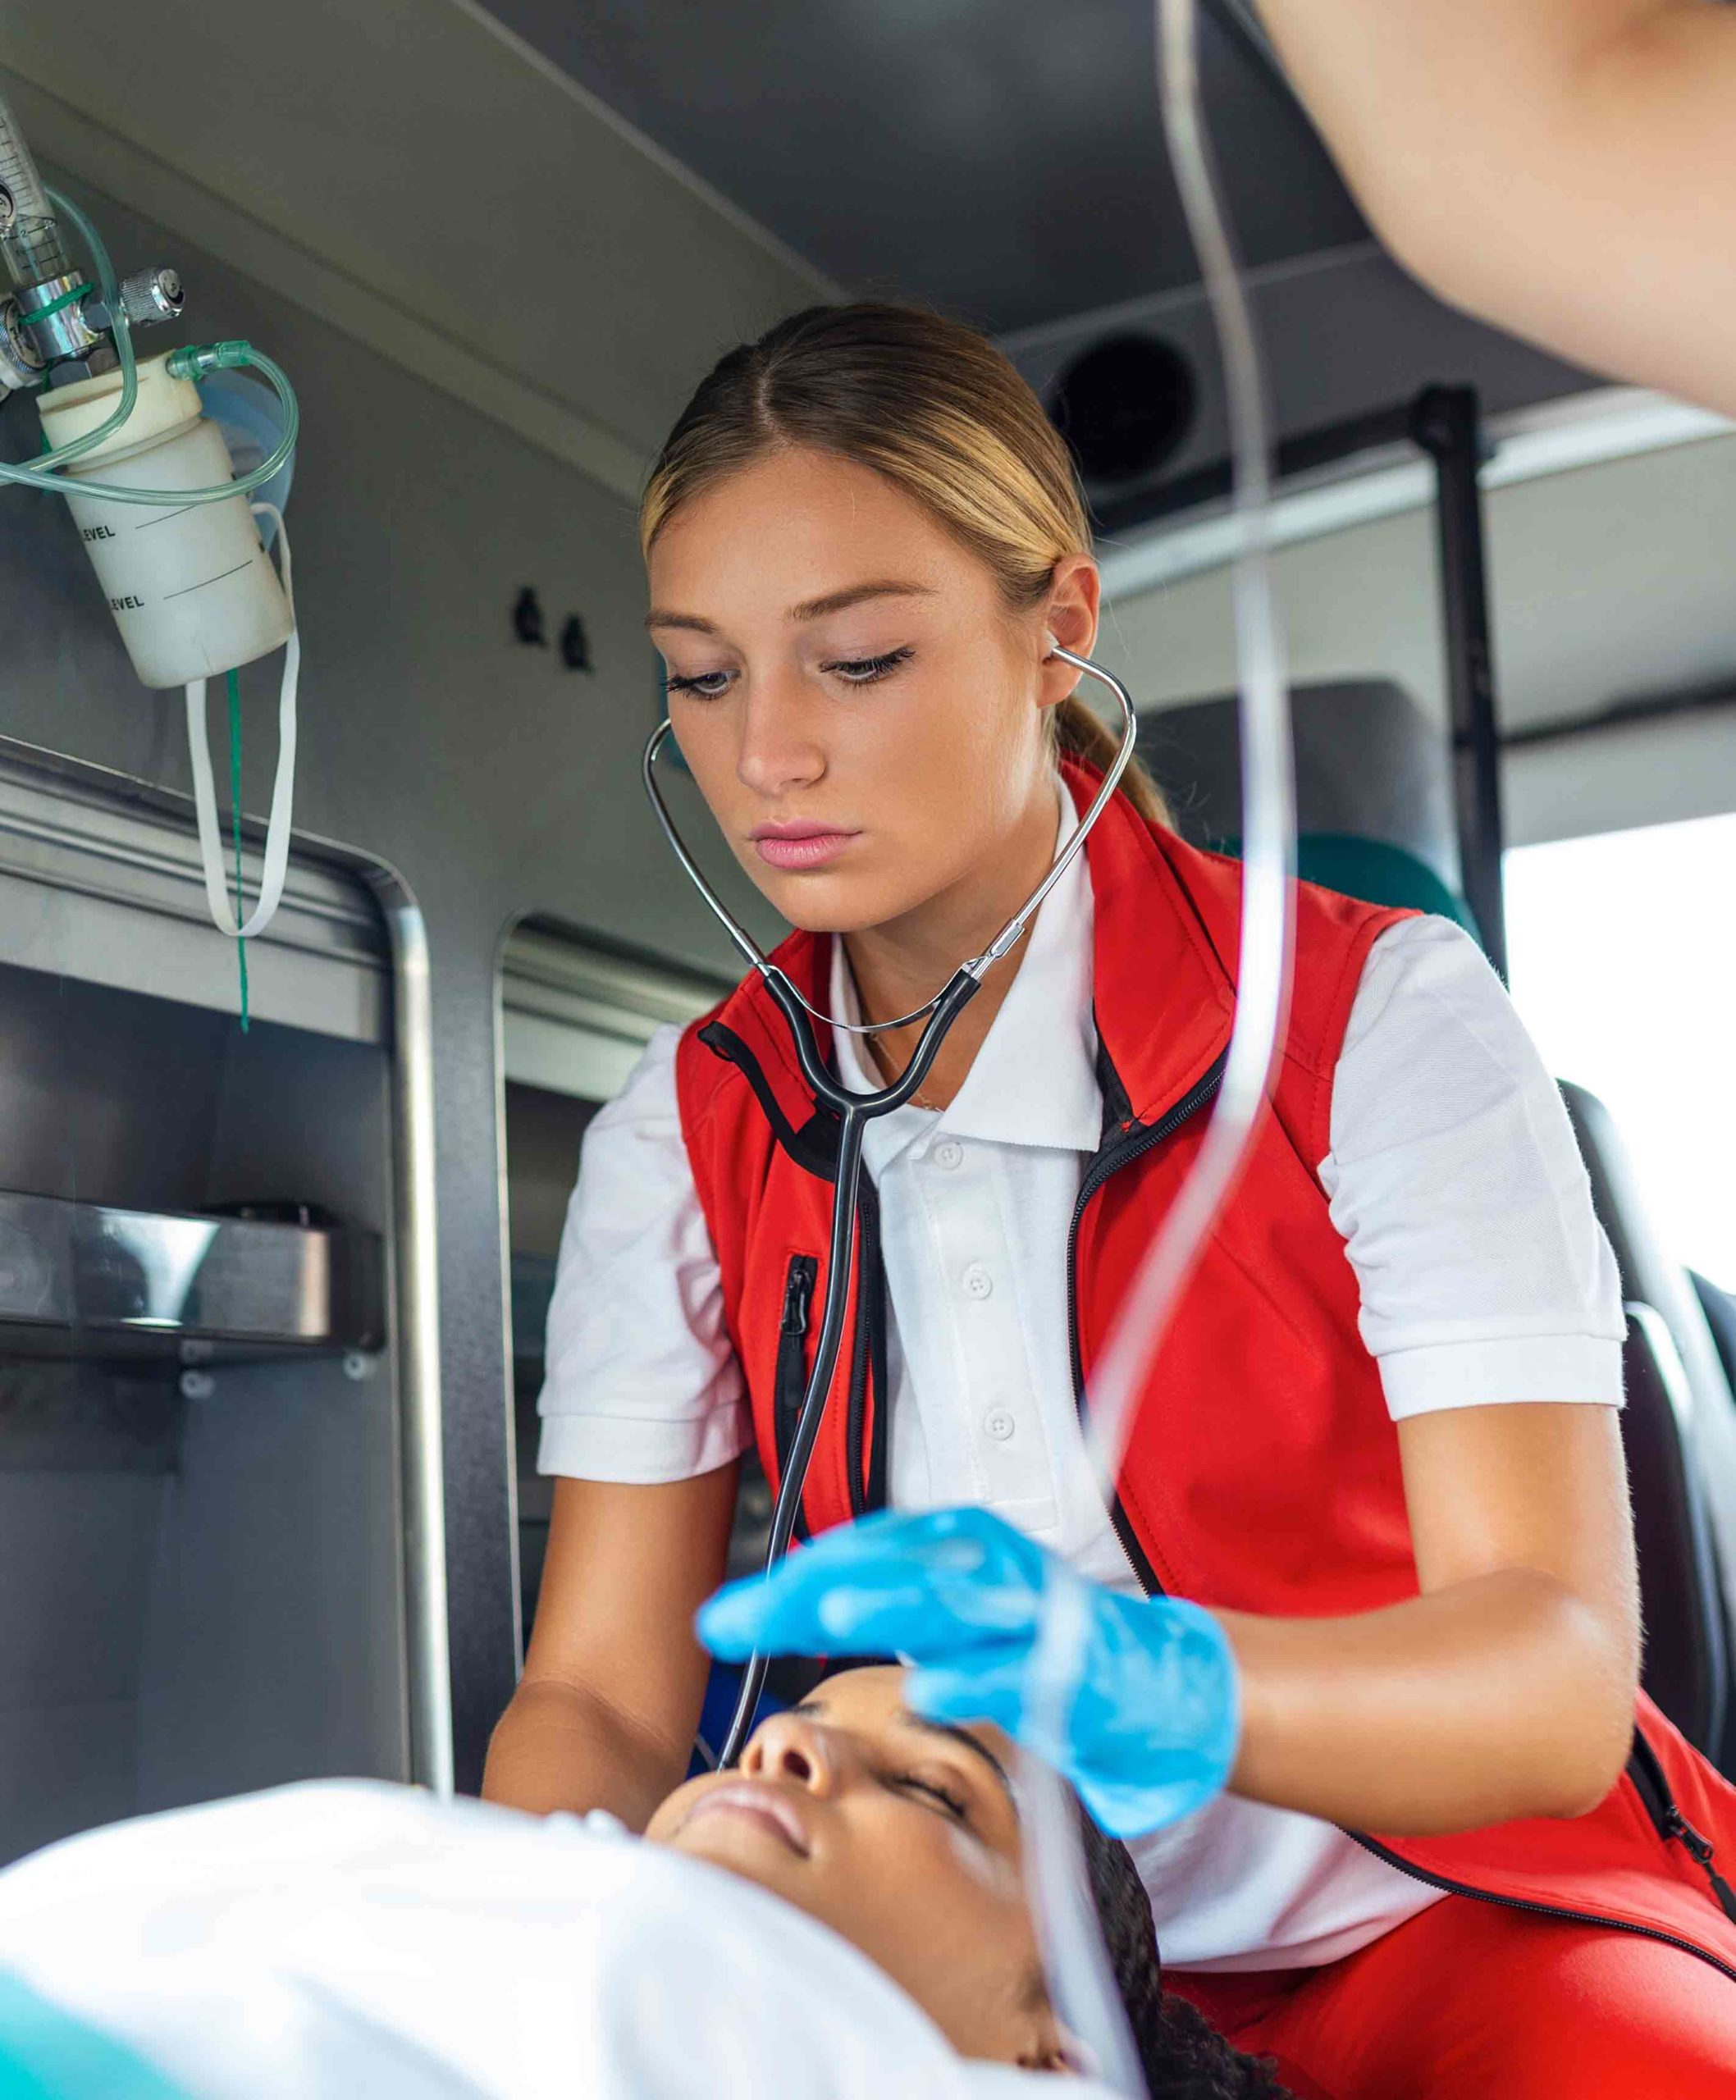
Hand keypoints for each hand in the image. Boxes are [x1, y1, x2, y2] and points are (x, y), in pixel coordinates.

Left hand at [697, 1507, 1238, 1836]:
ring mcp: (1030, 1613)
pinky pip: (1015, 1673)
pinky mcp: (1071, 1667)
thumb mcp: (948, 1610)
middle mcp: (988, 1564)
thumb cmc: (1032, 1642)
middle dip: (808, 1594)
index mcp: (956, 1543)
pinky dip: (974, 1679)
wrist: (1152, 1680)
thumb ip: (878, 1597)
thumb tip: (781, 1594)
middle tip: (738, 1619)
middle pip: (886, 1570)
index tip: (721, 1620)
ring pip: (952, 1602)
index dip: (786, 1587)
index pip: (857, 1555)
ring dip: (892, 1602)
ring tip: (832, 1610)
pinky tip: (930, 1689)